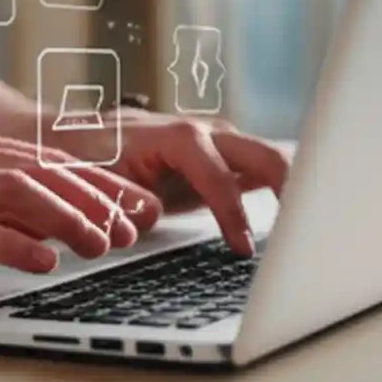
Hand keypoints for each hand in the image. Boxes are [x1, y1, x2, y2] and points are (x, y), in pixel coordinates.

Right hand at [0, 129, 162, 290]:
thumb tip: (47, 228)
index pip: (49, 160)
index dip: (99, 183)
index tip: (135, 206)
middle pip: (46, 170)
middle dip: (99, 199)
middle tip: (135, 227)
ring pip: (19, 192)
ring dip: (69, 218)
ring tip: (102, 244)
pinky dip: (16, 245)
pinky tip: (45, 261)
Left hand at [51, 111, 289, 256]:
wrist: (73, 136)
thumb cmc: (86, 158)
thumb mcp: (104, 183)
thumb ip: (132, 200)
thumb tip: (153, 218)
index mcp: (176, 136)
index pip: (220, 176)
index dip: (233, 214)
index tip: (243, 250)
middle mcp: (203, 132)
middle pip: (263, 155)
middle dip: (290, 189)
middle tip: (304, 232)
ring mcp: (215, 141)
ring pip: (268, 159)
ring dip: (291, 190)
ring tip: (307, 229)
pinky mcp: (218, 156)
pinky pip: (256, 170)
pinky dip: (278, 191)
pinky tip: (293, 218)